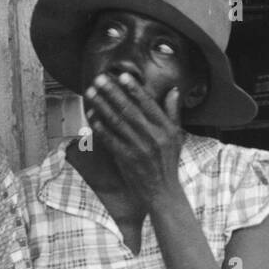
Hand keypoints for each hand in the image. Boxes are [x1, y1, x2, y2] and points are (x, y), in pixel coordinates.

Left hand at [84, 72, 185, 208]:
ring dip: (101, 105)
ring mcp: (139, 148)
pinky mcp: (126, 158)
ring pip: (116, 122)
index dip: (134, 89)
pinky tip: (91, 115)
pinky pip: (109, 138)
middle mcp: (153, 137)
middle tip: (99, 79)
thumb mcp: (177, 136)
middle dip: (112, 92)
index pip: (148, 104)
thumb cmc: (168, 163)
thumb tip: (173, 90)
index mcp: (166, 129)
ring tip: (91, 92)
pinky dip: (99, 126)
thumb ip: (173, 112)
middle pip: (129, 109)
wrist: (163, 192)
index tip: (122, 76)